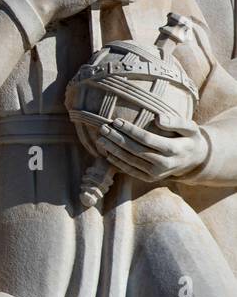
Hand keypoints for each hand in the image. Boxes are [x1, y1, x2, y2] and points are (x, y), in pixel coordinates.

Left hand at [94, 115, 209, 182]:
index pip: (147, 139)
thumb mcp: (191, 128)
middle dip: (117, 139)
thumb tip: (158, 118)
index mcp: (174, 149)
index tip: (117, 121)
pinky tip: (108, 153)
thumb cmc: (189, 138)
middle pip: (135, 150)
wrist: (195, 160)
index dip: (130, 130)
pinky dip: (118, 162)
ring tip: (102, 138)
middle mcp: (165, 164)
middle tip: (103, 128)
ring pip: (131, 161)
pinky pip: (131, 171)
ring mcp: (157, 173)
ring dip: (114, 150)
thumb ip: (176, 122)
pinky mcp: (150, 178)